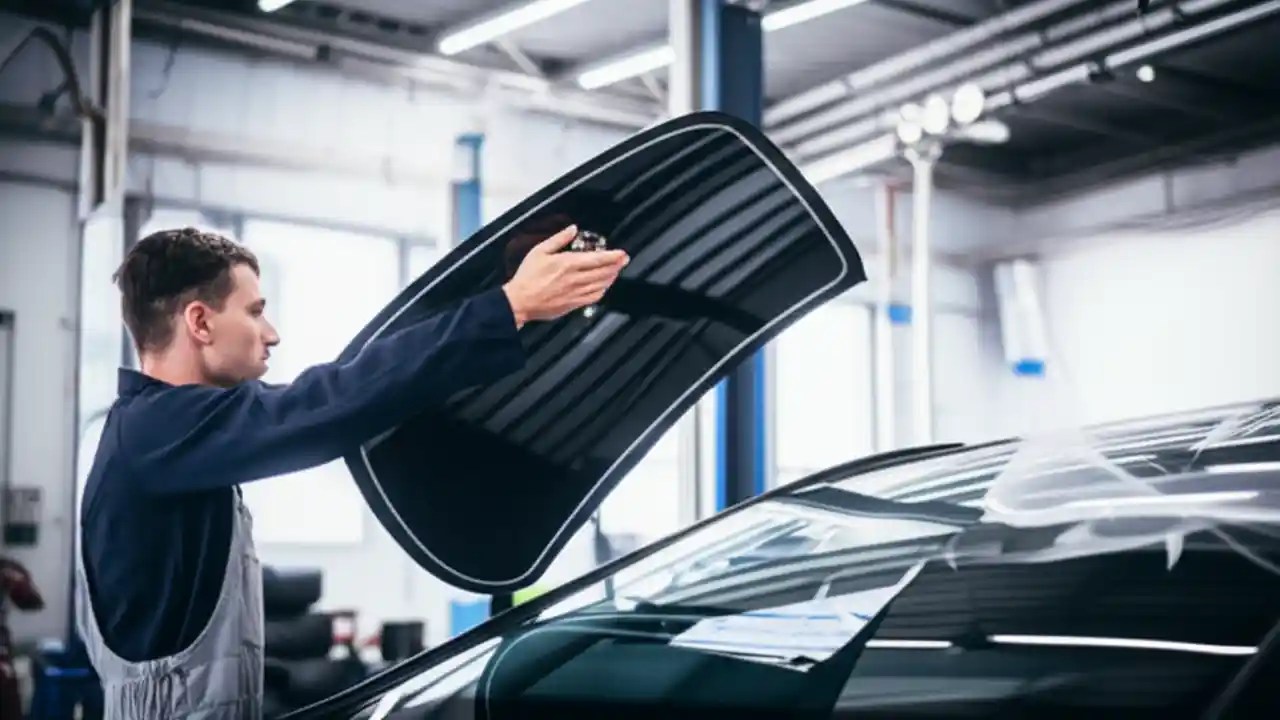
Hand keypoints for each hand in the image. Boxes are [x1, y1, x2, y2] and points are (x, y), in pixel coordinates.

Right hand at [501, 225, 628, 327]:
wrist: (520, 301)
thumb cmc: (527, 277)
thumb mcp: (539, 251)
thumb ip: (558, 239)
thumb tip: (571, 229)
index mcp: (567, 263)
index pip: (597, 259)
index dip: (613, 256)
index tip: (622, 253)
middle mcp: (575, 278)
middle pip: (603, 272)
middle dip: (617, 265)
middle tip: (624, 260)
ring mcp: (576, 292)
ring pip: (601, 284)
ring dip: (611, 277)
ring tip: (616, 270)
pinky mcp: (573, 304)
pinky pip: (594, 297)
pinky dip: (602, 290)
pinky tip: (604, 286)